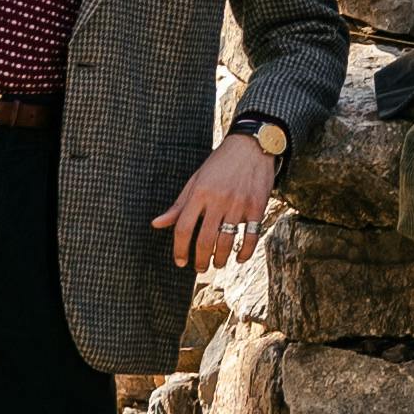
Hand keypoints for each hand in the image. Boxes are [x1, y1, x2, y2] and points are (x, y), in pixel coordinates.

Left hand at [157, 127, 277, 268]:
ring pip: (227, 241)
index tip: (180, 261)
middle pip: (204, 240)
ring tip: (217, 263)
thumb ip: (178, 205)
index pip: (183, 228)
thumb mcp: (196, 180)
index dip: (179, 249)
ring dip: (220, 259)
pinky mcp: (257, 206)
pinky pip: (251, 236)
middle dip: (200, 260)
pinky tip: (239, 257)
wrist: (252, 146)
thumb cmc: (220, 163)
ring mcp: (238, 204)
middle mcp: (218, 200)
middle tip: (200, 268)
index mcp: (199, 193)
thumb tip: (156, 224)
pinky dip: (245, 252)